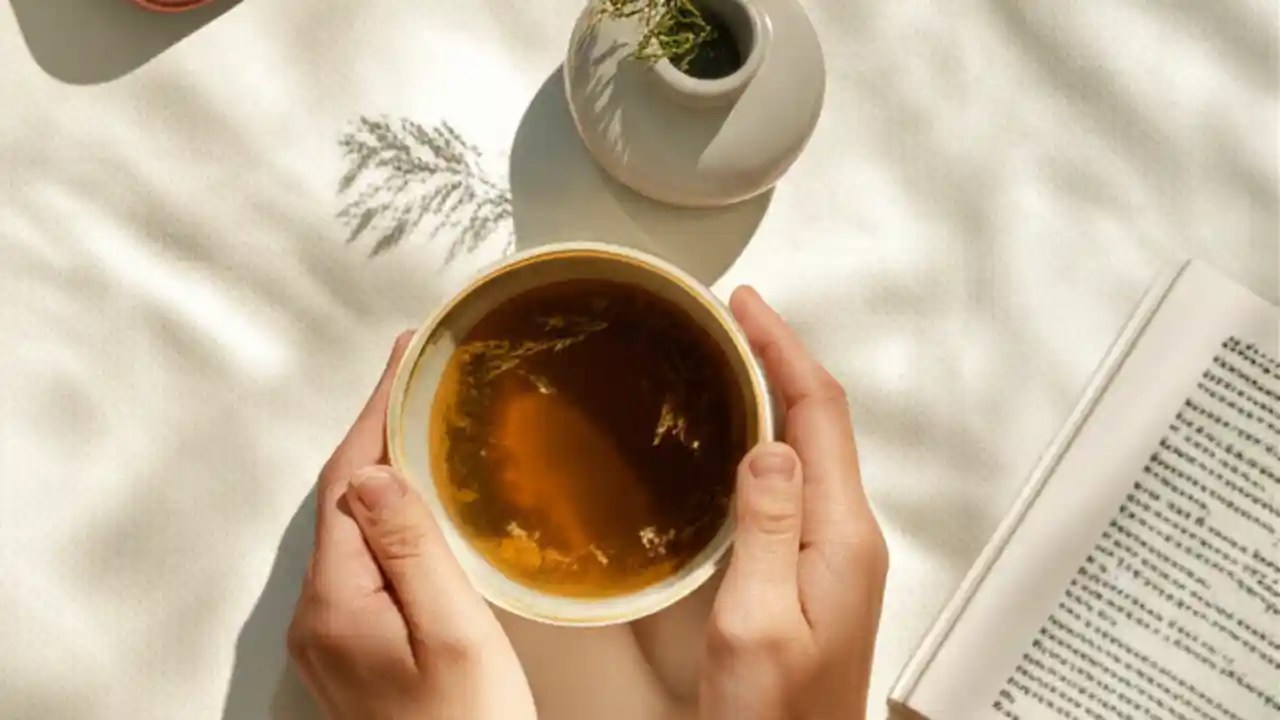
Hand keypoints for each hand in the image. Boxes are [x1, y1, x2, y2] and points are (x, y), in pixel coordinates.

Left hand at [287, 334, 536, 719]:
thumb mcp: (453, 635)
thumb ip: (411, 550)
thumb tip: (375, 471)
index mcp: (338, 603)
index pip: (348, 482)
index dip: (374, 412)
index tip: (405, 352)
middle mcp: (319, 616)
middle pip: (343, 500)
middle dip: (377, 430)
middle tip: (421, 374)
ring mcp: (331, 637)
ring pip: (354, 529)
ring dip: (383, 470)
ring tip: (424, 418)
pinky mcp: (352, 651)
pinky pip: (365, 560)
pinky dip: (389, 516)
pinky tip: (419, 500)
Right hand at [697, 287, 888, 718]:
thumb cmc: (772, 714)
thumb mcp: (757, 622)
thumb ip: (766, 529)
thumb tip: (769, 445)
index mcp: (840, 536)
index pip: (818, 415)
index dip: (783, 350)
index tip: (744, 305)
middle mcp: (849, 535)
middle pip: (822, 421)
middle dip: (780, 359)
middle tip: (728, 318)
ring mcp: (837, 553)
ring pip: (811, 448)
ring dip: (776, 394)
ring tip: (729, 357)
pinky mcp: (818, 571)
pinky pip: (797, 481)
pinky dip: (770, 439)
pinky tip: (738, 436)